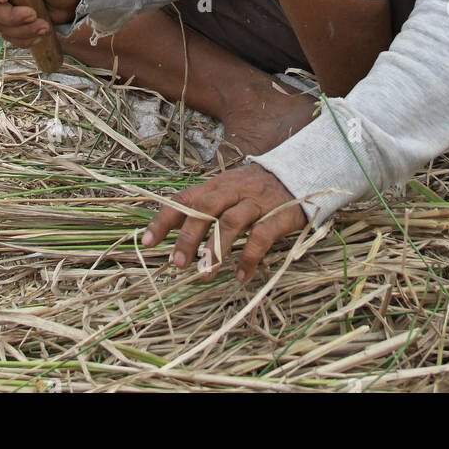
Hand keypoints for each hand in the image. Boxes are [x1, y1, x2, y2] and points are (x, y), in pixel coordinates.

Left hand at [142, 165, 307, 282]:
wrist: (301, 173)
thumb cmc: (257, 188)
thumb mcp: (229, 189)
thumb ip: (206, 205)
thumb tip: (174, 227)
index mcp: (217, 185)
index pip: (185, 198)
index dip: (165, 218)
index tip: (147, 241)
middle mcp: (233, 190)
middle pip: (205, 209)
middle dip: (188, 236)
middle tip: (177, 265)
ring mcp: (256, 202)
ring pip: (230, 222)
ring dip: (215, 250)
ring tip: (204, 275)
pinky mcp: (278, 214)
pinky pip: (261, 236)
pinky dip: (249, 256)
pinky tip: (242, 276)